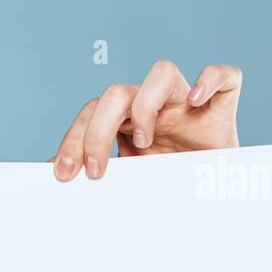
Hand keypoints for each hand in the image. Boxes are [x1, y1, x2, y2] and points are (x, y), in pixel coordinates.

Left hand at [50, 60, 241, 179]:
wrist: (213, 199)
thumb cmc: (165, 187)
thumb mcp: (124, 183)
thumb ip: (93, 172)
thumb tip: (47, 171)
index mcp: (125, 122)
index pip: (91, 113)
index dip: (74, 139)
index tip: (64, 173)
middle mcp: (153, 106)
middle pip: (116, 93)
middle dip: (97, 131)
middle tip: (95, 170)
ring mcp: (187, 103)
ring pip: (163, 72)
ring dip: (145, 105)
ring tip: (142, 142)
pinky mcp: (223, 105)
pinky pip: (225, 75)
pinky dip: (212, 79)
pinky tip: (196, 101)